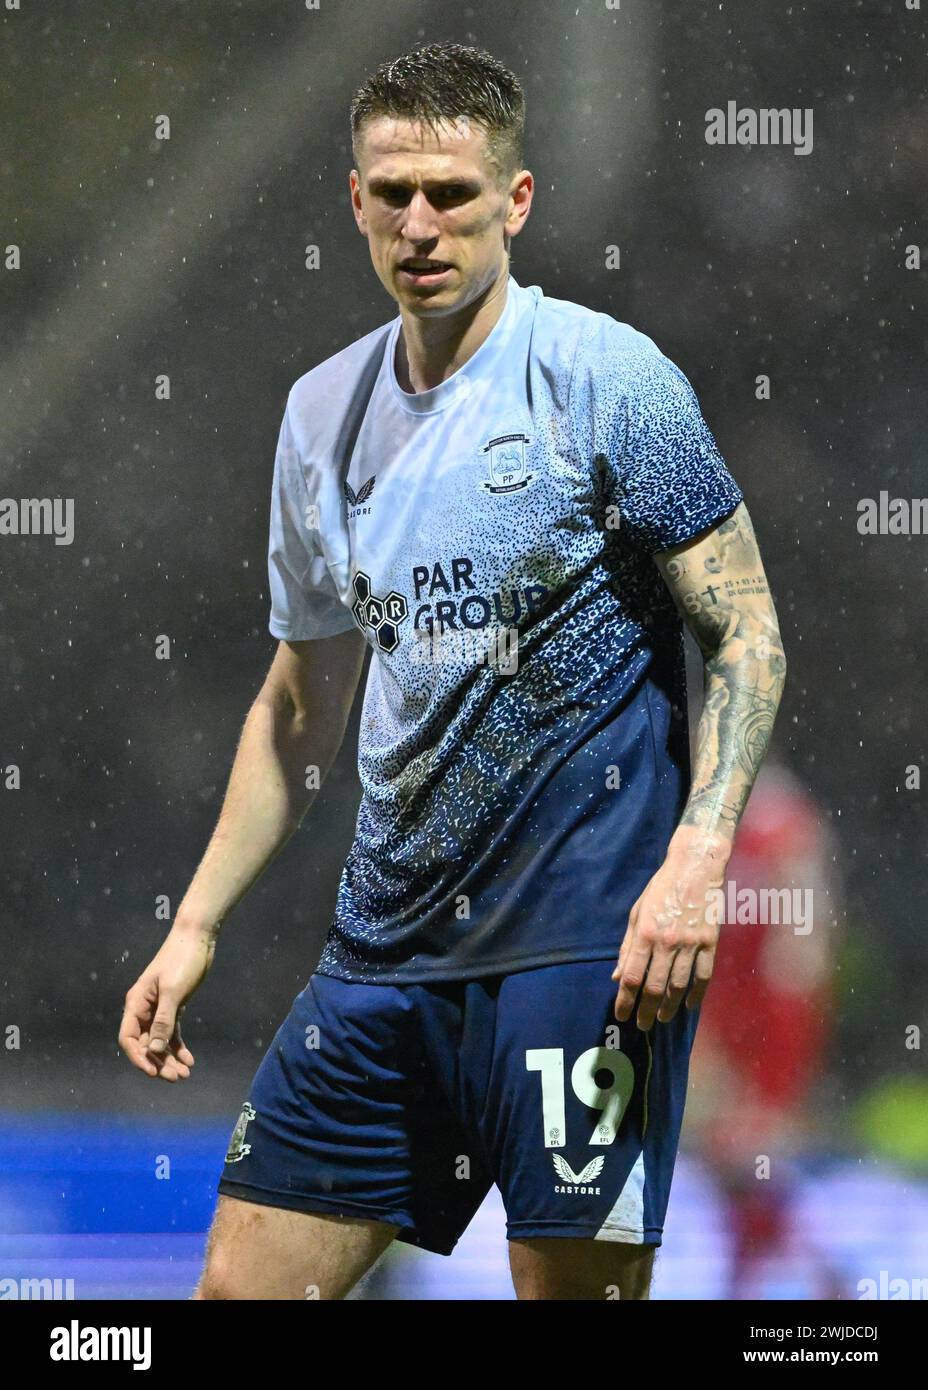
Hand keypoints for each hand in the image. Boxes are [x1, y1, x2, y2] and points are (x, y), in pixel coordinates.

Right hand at [118, 923, 216, 1080]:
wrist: (198, 938)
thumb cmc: (182, 960)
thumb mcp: (173, 991)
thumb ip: (163, 1021)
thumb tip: (153, 1049)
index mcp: (136, 1003)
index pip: (128, 1038)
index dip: (138, 1057)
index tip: (153, 1071)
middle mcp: (144, 1008)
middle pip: (145, 1043)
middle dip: (158, 1062)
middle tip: (175, 1078)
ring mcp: (159, 1008)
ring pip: (159, 1040)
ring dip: (169, 1058)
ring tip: (184, 1074)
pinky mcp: (174, 1006)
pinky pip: (172, 1032)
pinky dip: (178, 1046)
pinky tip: (189, 1060)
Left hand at [612, 828, 728, 1029]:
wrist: (695, 868)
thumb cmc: (661, 889)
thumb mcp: (637, 913)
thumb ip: (628, 947)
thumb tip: (617, 977)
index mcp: (645, 933)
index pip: (633, 976)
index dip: (625, 999)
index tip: (621, 1014)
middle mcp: (667, 941)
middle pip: (655, 986)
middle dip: (646, 1010)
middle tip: (641, 1025)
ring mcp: (691, 943)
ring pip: (679, 985)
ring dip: (669, 1006)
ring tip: (662, 1019)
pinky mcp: (710, 942)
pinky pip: (704, 975)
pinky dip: (697, 994)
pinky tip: (690, 1006)